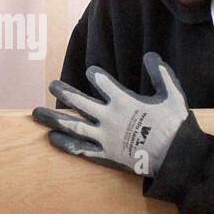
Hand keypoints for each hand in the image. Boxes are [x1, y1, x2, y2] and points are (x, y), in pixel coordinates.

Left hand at [32, 52, 189, 175]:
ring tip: (36, 113)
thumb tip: (150, 55)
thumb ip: (160, 73)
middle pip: (78, 102)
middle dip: (63, 92)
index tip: (90, 73)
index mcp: (124, 101)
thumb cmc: (176, 125)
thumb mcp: (172, 94)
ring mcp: (105, 138)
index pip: (101, 81)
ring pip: (73, 126)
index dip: (94, 75)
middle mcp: (109, 118)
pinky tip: (52, 139)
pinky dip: (65, 144)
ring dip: (53, 119)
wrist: (176, 158)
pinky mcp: (106, 155)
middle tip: (52, 85)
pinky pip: (81, 149)